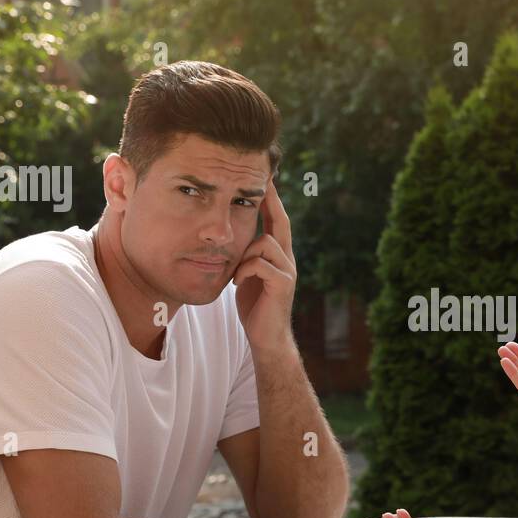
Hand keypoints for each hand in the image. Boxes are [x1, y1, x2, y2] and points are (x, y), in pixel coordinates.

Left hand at [233, 174, 296, 356]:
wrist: (266, 338)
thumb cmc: (254, 306)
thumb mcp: (247, 275)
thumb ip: (245, 256)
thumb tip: (230, 238)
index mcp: (278, 255)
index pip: (276, 220)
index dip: (271, 200)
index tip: (265, 179)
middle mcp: (287, 259)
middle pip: (280, 222)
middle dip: (271, 201)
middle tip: (263, 182)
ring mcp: (288, 271)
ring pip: (265, 243)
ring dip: (244, 254)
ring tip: (236, 272)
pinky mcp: (282, 285)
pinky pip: (260, 264)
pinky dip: (244, 270)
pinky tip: (237, 283)